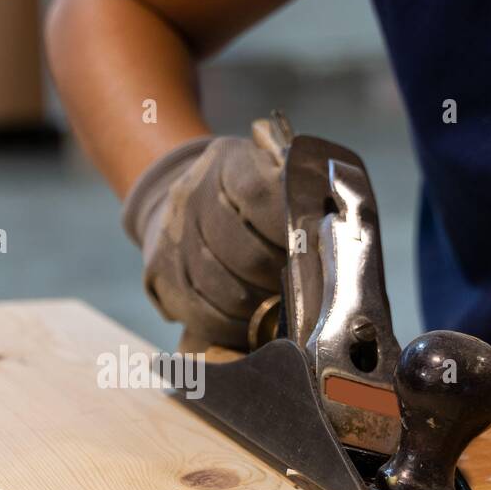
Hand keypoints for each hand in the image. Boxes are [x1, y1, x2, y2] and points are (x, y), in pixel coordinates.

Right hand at [134, 117, 290, 348]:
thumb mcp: (267, 170)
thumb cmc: (243, 193)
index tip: (312, 250)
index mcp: (226, 163)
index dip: (290, 230)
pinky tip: (250, 321)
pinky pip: (202, 313)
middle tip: (303, 290)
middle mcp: (192, 197)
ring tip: (279, 308)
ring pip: (225, 290)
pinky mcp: (160, 274)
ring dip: (260, 308)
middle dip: (280, 279)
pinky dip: (232, 326)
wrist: (181, 198)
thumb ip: (296, 187)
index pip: (260, 196)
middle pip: (246, 254)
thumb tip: (331, 224)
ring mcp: (173, 238)